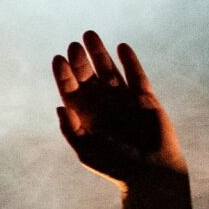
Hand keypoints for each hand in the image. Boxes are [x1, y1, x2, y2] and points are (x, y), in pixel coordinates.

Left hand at [53, 32, 184, 185]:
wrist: (150, 173)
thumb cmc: (115, 166)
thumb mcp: (85, 150)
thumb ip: (70, 129)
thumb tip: (58, 107)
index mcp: (85, 117)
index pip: (71, 90)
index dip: (64, 74)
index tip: (58, 59)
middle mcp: (103, 106)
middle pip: (89, 77)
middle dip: (80, 61)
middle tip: (73, 44)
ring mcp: (123, 100)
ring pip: (110, 72)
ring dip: (100, 54)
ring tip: (90, 35)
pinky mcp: (145, 99)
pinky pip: (136, 76)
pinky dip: (129, 61)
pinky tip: (121, 47)